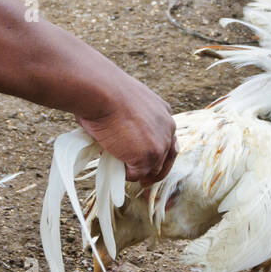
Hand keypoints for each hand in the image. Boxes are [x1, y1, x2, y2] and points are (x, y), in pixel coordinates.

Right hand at [77, 70, 176, 184]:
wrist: (103, 92)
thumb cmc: (105, 91)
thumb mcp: (125, 102)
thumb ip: (129, 119)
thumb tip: (114, 131)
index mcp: (163, 112)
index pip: (167, 137)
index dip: (158, 150)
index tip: (149, 158)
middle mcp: (168, 128)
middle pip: (167, 157)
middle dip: (155, 170)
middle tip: (143, 180)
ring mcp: (159, 145)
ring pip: (153, 169)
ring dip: (139, 174)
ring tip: (123, 174)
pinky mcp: (147, 157)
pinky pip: (135, 174)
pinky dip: (123, 174)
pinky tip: (112, 166)